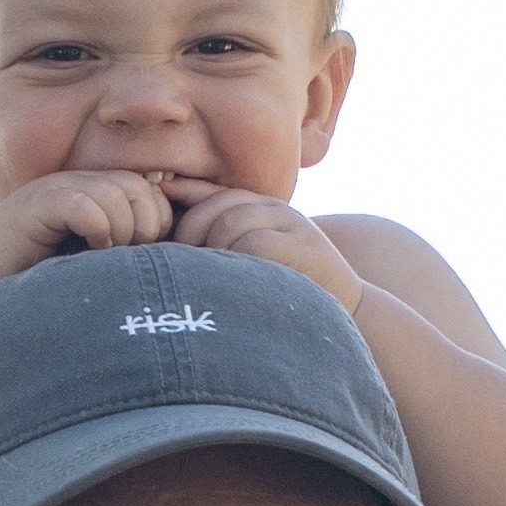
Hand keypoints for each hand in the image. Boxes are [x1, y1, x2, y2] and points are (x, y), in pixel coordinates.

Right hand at [0, 170, 176, 292]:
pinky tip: (87, 251)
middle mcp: (84, 184)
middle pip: (142, 192)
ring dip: (121, 232)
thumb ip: (132, 253)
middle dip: (145, 230)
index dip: (159, 227)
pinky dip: (94, 228)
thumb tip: (179, 262)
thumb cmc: (47, 282)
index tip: (141, 257)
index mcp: (104, 194)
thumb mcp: (99, 265)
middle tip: (123, 258)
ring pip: (118, 195)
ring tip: (103, 257)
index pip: (156, 196)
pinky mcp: (38, 202)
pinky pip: (84, 204)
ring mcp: (60, 188)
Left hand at [165, 180, 365, 313]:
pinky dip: (234, 258)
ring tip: (204, 278)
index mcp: (262, 211)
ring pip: (230, 221)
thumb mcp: (255, 264)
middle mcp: (276, 210)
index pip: (212, 192)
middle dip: (189, 232)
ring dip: (210, 250)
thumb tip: (170, 245)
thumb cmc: (291, 295)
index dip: (181, 197)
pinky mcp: (301, 246)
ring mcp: (290, 225)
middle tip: (178, 265)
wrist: (351, 313)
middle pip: (216, 206)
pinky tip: (229, 282)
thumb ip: (222, 248)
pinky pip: (252, 240)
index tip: (154, 210)